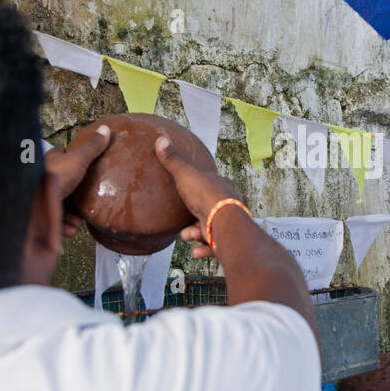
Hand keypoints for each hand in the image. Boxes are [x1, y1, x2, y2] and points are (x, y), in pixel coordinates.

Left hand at [45, 125, 110, 236]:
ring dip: (70, 216)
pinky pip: (51, 221)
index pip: (61, 157)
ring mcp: (40, 197)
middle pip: (62, 184)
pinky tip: (69, 229)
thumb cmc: (56, 176)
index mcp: (50, 161)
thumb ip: (92, 147)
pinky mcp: (38, 215)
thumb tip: (106, 128)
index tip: (85, 171)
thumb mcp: (78, 159)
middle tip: (85, 206)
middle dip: (75, 197)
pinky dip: (62, 226)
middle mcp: (43, 178)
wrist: (35, 202)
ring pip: (57, 204)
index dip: (73, 162)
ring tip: (76, 222)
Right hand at [155, 135, 241, 258]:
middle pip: (208, 210)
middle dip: (192, 218)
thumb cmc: (206, 195)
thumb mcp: (185, 174)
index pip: (212, 185)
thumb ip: (173, 160)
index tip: (189, 195)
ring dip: (195, 233)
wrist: (222, 222)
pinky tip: (196, 251)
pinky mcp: (226, 240)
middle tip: (183, 223)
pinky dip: (203, 249)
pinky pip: (213, 246)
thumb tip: (161, 139)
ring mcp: (228, 223)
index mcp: (223, 186)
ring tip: (188, 235)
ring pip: (209, 229)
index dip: (199, 190)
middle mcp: (228, 204)